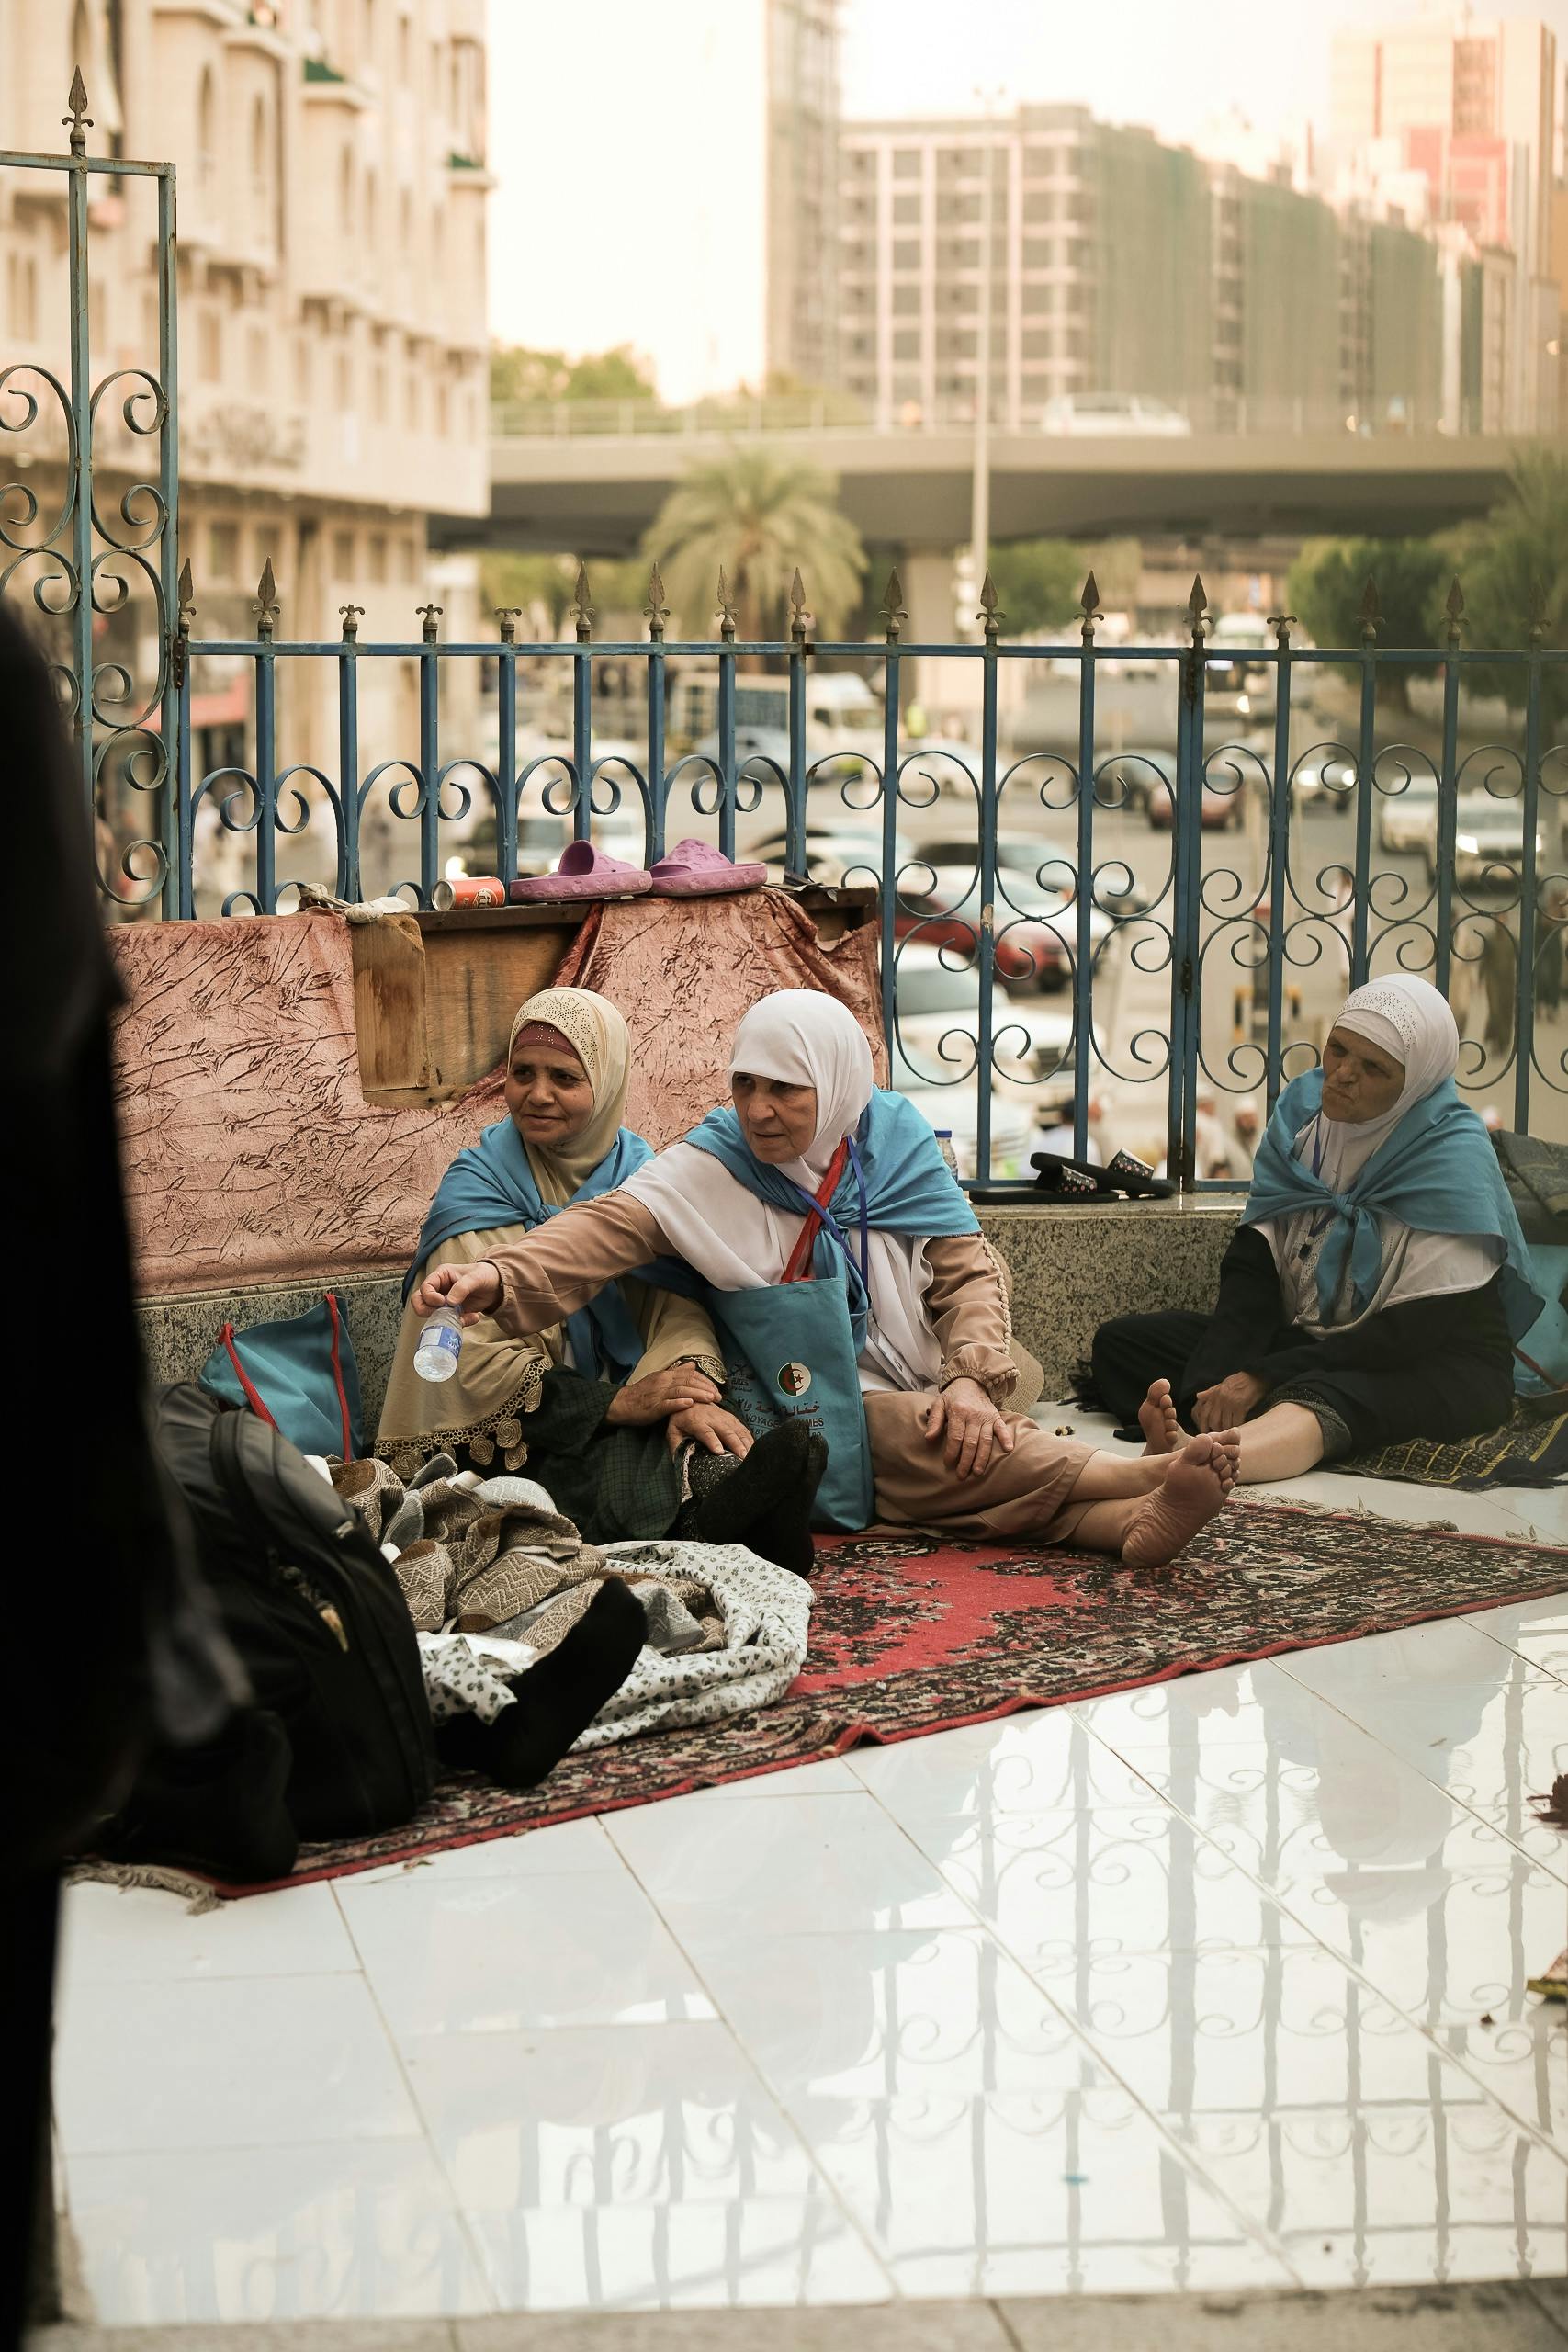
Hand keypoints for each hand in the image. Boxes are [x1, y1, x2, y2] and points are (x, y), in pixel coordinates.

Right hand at [412, 1259, 501, 1321]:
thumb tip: (449, 1302)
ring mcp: (443, 1302)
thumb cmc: (485, 1275)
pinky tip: (473, 1317)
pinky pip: (446, 1321)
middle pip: (419, 1302)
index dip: (430, 1297)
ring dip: (445, 1319)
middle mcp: (438, 1288)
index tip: (442, 1302)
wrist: (496, 1286)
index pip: (425, 1287)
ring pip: (431, 1314)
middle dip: (428, 1311)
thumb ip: (462, 1287)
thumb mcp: (476, 1277)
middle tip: (444, 1313)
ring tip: (464, 1317)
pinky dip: (458, 1323)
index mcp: (440, 1275)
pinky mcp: (451, 1312)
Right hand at [605, 1365, 720, 1426]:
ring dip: (697, 1394)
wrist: (622, 1403)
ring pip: (681, 1391)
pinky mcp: (653, 1407)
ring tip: (710, 1399)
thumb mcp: (659, 1379)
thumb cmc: (642, 1393)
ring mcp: (658, 1394)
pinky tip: (689, 1404)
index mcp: (666, 1375)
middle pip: (688, 1382)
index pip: (690, 1375)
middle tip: (718, 1396)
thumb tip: (692, 1365)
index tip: (716, 1388)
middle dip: (705, 1388)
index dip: (705, 1381)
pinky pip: (667, 1404)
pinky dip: (679, 1403)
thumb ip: (676, 1373)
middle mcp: (663, 1382)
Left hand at [666, 1402, 754, 1457]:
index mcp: (696, 1421)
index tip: (719, 1451)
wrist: (692, 1397)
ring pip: (738, 1430)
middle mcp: (713, 1418)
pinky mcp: (733, 1418)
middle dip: (735, 1444)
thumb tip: (678, 1461)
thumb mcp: (673, 1430)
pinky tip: (754, 1450)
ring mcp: (725, 1417)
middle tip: (742, 1458)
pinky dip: (750, 1440)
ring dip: (745, 1443)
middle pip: (726, 1431)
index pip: (706, 1432)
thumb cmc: (681, 1418)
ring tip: (751, 1457)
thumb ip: (675, 1445)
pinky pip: (743, 1429)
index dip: (712, 1441)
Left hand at [921, 1376, 1013, 1479]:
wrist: (971, 1381)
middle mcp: (974, 1415)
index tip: (948, 1463)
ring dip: (982, 1458)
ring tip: (978, 1472)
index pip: (956, 1436)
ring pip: (985, 1440)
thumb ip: (934, 1421)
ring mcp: (986, 1417)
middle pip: (970, 1442)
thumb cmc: (953, 1397)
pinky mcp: (996, 1417)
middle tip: (961, 1475)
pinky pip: (1002, 1428)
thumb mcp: (939, 1404)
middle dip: (966, 1461)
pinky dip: (1006, 1438)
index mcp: (958, 1411)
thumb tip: (928, 1438)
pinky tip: (1008, 1449)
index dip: (952, 1452)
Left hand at [1193, 1371, 1265, 1430]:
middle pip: (1213, 1421)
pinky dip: (1238, 1426)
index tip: (1207, 1434)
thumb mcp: (1221, 1385)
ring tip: (1231, 1432)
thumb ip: (1209, 1392)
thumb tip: (1197, 1396)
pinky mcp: (1240, 1406)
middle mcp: (1220, 1399)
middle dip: (1217, 1430)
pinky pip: (1236, 1422)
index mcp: (1214, 1395)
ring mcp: (1230, 1403)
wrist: (1255, 1377)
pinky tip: (1241, 1426)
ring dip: (1228, 1429)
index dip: (1204, 1426)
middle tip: (1222, 1435)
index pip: (1204, 1414)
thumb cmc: (1238, 1382)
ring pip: (1225, 1423)